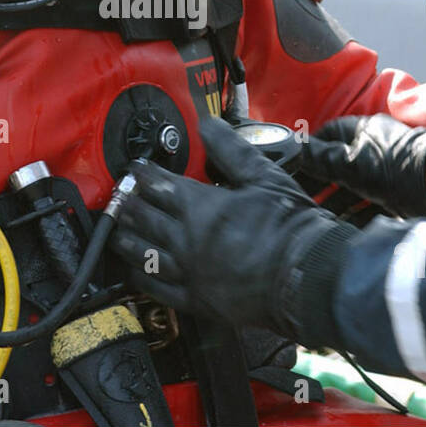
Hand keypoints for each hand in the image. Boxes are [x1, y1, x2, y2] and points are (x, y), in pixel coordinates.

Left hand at [111, 117, 344, 335]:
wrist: (307, 276)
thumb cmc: (290, 225)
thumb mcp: (262, 177)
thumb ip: (230, 150)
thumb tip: (208, 124)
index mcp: (200, 207)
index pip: (160, 185)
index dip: (143, 175)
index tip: (134, 170)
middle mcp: (186, 240)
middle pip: (145, 218)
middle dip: (129, 205)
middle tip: (119, 198)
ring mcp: (189, 273)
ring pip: (145, 254)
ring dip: (128, 240)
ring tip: (118, 232)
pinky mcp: (198, 301)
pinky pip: (160, 290)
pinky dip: (142, 279)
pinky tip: (136, 273)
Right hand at [300, 114, 425, 219]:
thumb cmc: (394, 167)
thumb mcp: (350, 163)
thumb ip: (321, 158)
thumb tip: (295, 148)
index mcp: (362, 132)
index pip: (328, 135)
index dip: (310, 152)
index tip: (294, 169)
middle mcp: (375, 148)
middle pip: (339, 165)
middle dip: (321, 183)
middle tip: (301, 200)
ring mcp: (388, 171)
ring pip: (354, 187)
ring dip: (337, 202)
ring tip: (319, 219)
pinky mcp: (400, 193)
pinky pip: (372, 203)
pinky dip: (357, 214)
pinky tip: (346, 228)